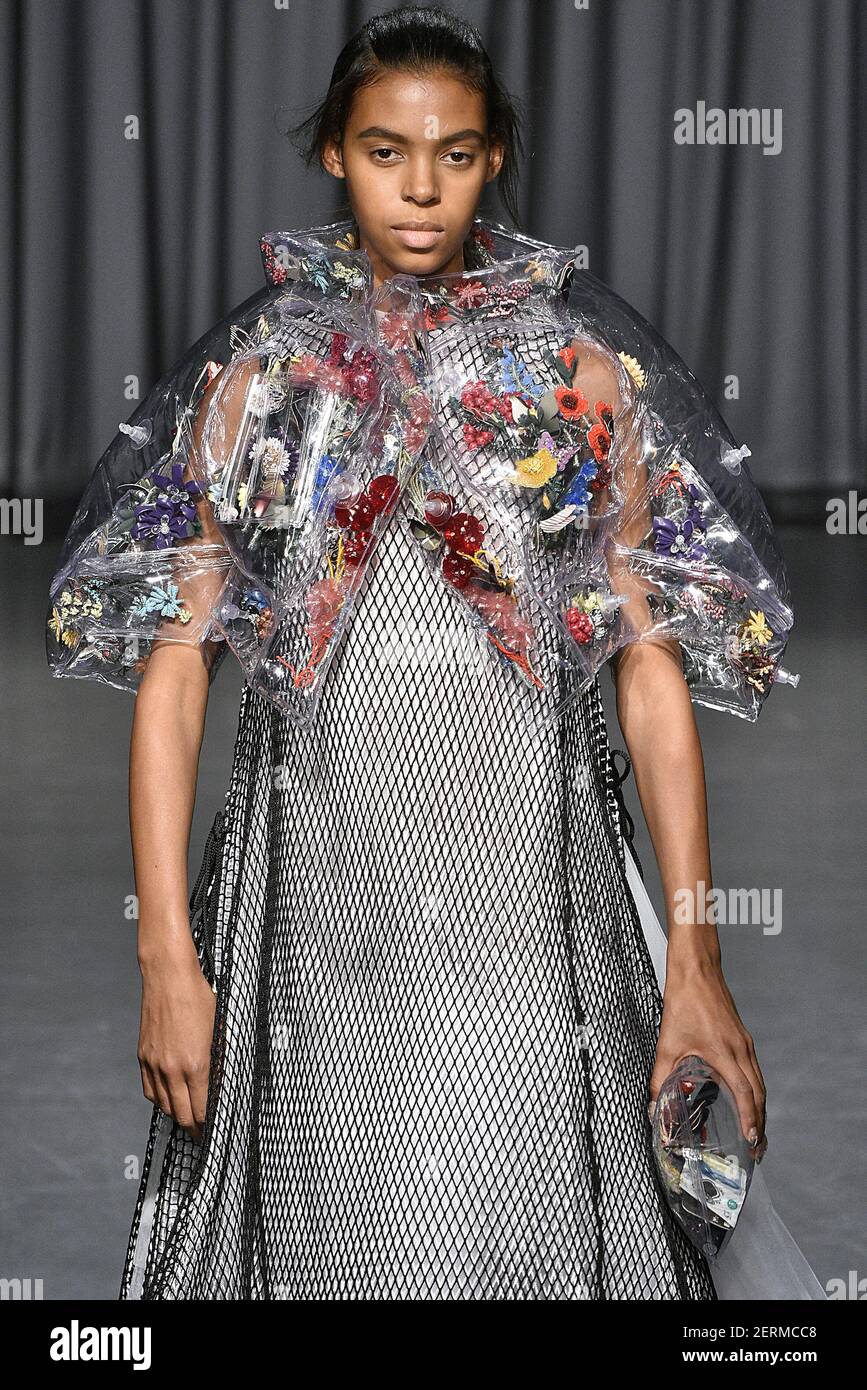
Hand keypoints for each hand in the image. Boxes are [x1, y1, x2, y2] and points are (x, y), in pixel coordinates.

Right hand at [137, 939, 215, 1142]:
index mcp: (196, 1064)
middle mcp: (173, 1069)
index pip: (201, 1109)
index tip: (214, 1130)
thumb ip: (219, 1061)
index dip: (208, 1124)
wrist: (169, 979)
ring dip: (176, 1115)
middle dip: (194, 1128)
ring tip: (187, 1118)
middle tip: (201, 1134)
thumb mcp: (219, 1030)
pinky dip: (160, 1100)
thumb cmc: (199, 999)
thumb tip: (221, 1083)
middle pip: (182, 1114)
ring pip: (164, 1105)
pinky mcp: (143, 1057)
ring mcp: (155, 1064)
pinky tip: (169, 1100)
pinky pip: (149, 1090)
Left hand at [650, 959, 767, 1161]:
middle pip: (759, 1093)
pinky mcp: (742, 1037)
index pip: (746, 1093)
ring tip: (755, 1130)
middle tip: (757, 1147)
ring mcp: (744, 1043)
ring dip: (759, 1108)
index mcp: (725, 1052)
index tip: (752, 1140)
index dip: (751, 1119)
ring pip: (759, 1082)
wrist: (696, 971)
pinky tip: (746, 1098)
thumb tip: (653, 1105)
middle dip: (760, 1122)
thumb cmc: (684, 1002)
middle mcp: (741, 1049)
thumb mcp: (667, 1044)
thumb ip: (659, 1078)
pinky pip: (754, 1070)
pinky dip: (755, 1089)